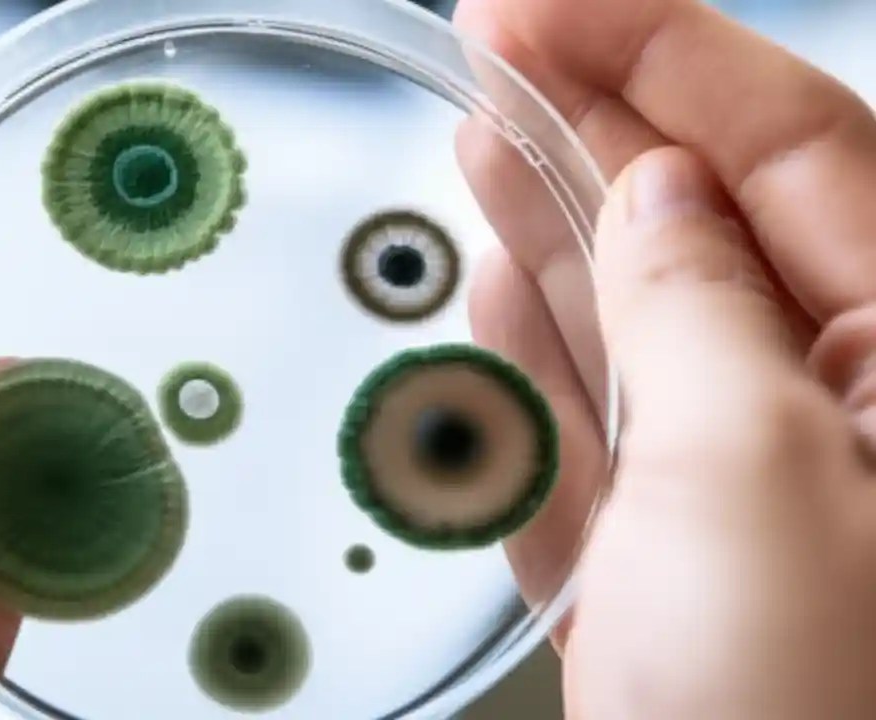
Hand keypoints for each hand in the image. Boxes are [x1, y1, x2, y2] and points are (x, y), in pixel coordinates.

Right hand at [456, 0, 875, 716]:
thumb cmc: (792, 714)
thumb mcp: (748, 470)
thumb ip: (697, 305)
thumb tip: (651, 190)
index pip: (795, 144)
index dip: (661, 48)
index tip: (537, 2)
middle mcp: (849, 412)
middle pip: (713, 216)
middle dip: (599, 116)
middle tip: (495, 42)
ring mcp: (751, 486)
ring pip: (647, 316)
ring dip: (557, 221)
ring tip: (481, 134)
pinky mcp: (672, 560)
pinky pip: (604, 425)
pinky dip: (544, 355)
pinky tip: (496, 289)